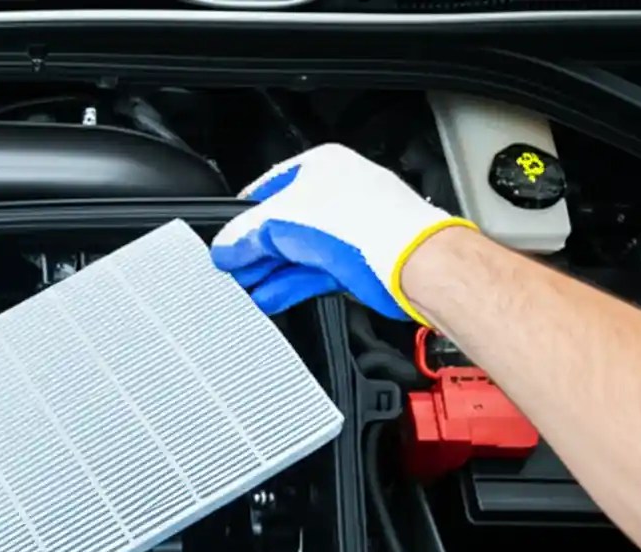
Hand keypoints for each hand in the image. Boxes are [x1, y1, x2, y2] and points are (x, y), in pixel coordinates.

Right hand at [210, 143, 475, 323]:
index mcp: (322, 166)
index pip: (267, 189)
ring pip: (299, 251)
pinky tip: (271, 297)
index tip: (226, 243)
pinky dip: (291, 284)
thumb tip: (225, 249)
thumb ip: (245, 236)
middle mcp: (339, 192)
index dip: (243, 218)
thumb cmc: (363, 225)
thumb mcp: (281, 223)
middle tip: (232, 272)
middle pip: (283, 224)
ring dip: (270, 272)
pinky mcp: (360, 260)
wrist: (414, 262)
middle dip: (256, 252)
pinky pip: (315, 271)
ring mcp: (351, 227)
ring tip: (245, 290)